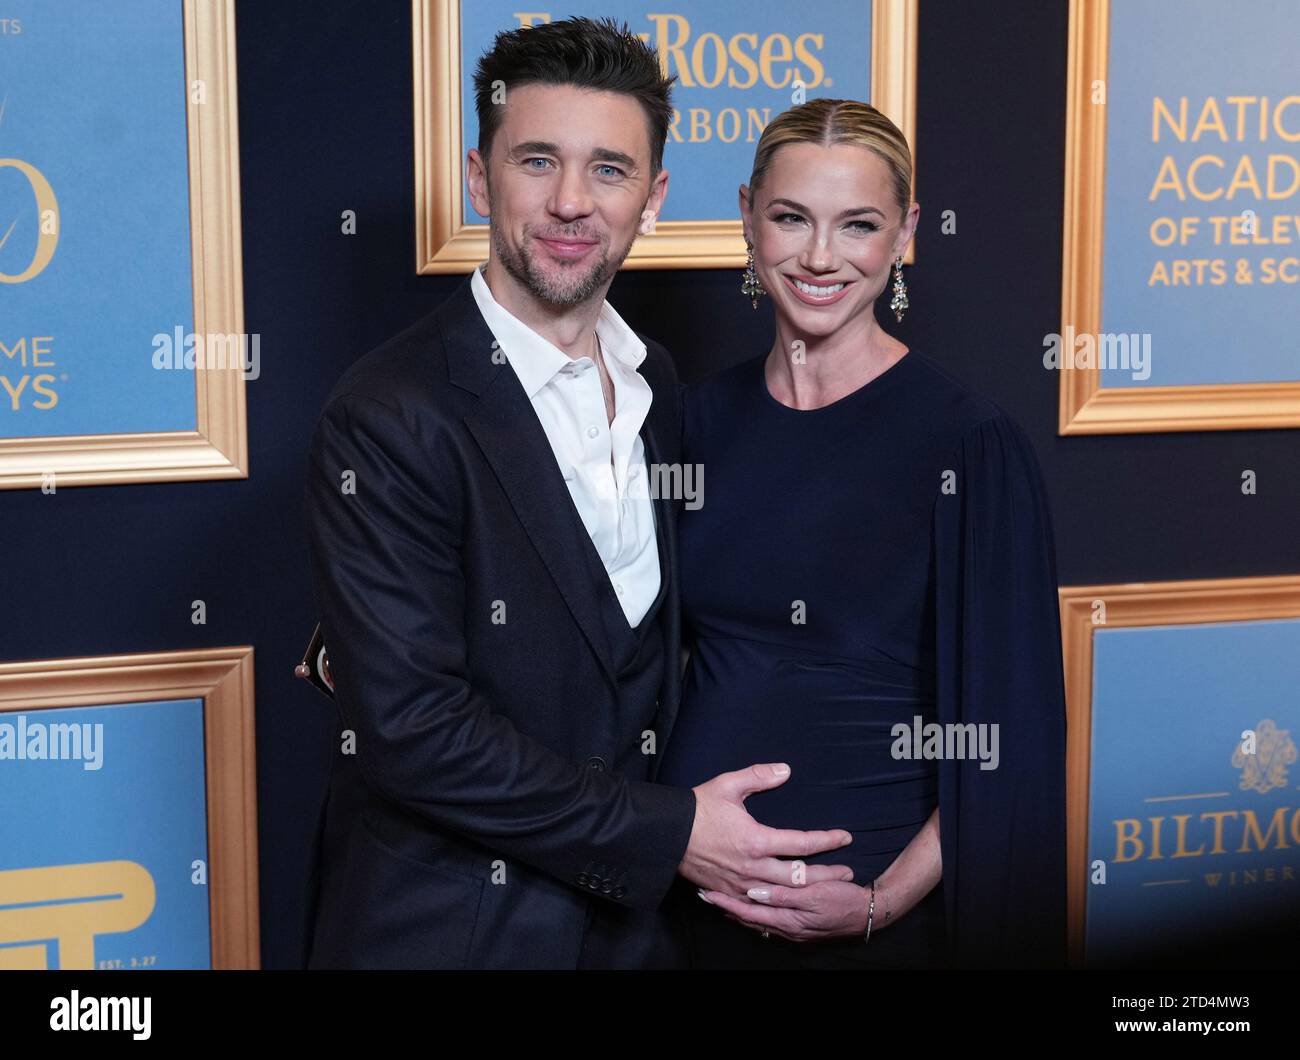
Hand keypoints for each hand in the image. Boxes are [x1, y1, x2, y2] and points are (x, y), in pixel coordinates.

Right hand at [678, 763, 853, 900]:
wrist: (666, 834)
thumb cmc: (697, 808)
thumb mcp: (728, 785)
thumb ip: (759, 776)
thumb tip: (786, 770)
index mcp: (756, 840)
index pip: (802, 844)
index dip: (827, 840)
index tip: (845, 837)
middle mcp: (752, 867)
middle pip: (799, 878)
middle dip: (827, 875)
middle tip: (847, 873)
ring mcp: (741, 884)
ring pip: (782, 896)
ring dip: (807, 893)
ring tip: (826, 889)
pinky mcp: (729, 892)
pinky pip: (760, 905)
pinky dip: (779, 905)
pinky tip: (790, 904)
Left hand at [700, 879, 874, 941]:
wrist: (866, 914)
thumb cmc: (843, 900)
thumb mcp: (815, 895)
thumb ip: (785, 895)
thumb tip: (756, 892)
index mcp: (787, 919)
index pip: (749, 912)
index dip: (727, 902)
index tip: (707, 893)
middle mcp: (786, 928)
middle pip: (749, 919)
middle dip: (726, 907)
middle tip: (705, 894)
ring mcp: (792, 929)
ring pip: (757, 921)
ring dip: (738, 911)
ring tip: (719, 900)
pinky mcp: (798, 927)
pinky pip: (768, 922)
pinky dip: (753, 914)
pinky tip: (748, 906)